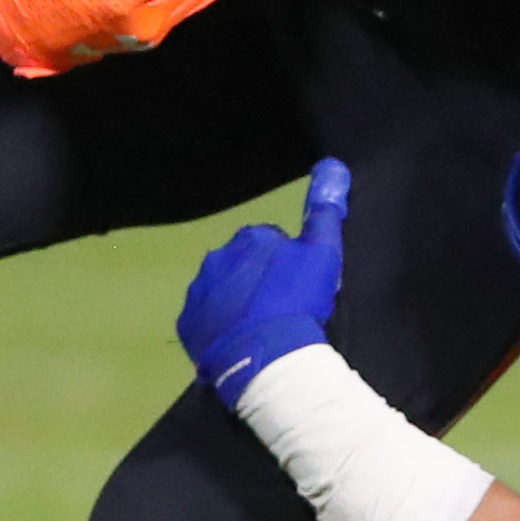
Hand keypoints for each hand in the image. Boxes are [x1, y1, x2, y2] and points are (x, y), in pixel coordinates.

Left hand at [178, 161, 352, 407]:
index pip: (270, 241)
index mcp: (250, 238)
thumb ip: (325, 212)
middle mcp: (217, 257)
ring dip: (237, 301)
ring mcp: (198, 292)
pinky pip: (204, 319)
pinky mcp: (188, 324)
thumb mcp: (324, 254)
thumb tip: (331, 164)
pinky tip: (240, 341)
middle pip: (242, 263)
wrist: (266, 356)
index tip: (298, 284)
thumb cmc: (298, 302)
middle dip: (257, 278)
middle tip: (281, 306)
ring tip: (261, 326)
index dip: (287, 262)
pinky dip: (219, 326)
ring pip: (221, 289)